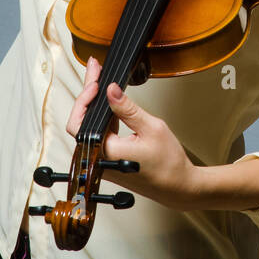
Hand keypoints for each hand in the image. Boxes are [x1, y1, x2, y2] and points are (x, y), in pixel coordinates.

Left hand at [66, 57, 203, 210]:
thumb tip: (111, 90)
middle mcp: (100, 159)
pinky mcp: (109, 162)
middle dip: (88, 94)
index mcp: (106, 152)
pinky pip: (100, 135)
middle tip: (96, 72)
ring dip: (95, 105)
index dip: (84, 98)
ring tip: (100, 82)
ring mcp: (103, 162)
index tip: (96, 80)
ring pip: (90, 127)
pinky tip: (109, 104)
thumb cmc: (168, 164)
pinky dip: (103, 118)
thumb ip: (127, 108)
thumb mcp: (151, 127)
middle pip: (82, 121)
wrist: (178, 186)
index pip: (80, 121)